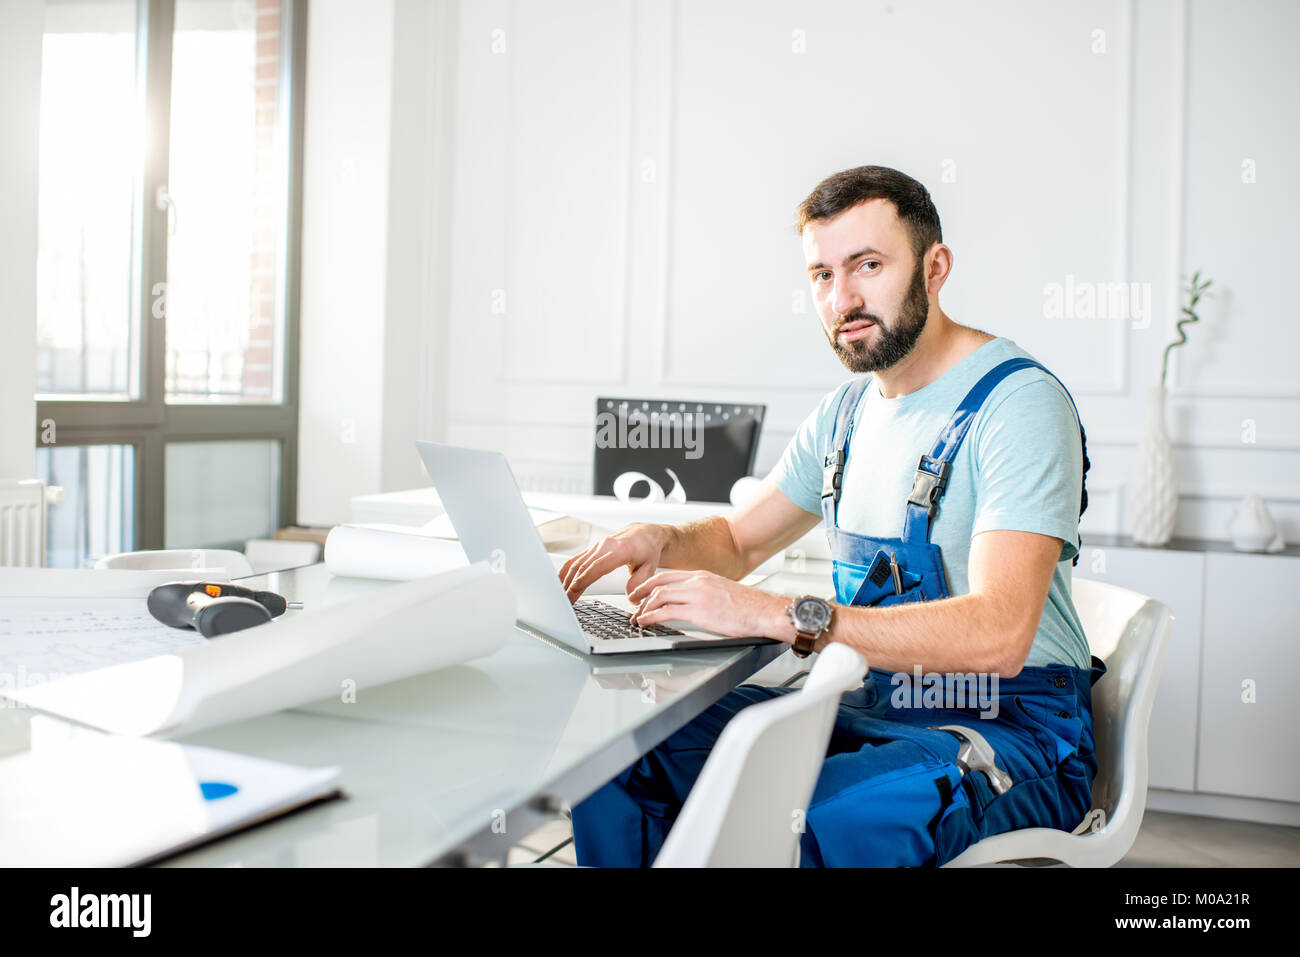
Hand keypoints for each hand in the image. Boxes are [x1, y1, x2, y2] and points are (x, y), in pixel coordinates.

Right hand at [559, 523, 669, 602]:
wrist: (646, 533)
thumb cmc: (648, 549)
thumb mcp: (650, 567)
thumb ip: (640, 582)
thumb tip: (631, 598)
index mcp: (620, 550)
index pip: (597, 566)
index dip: (583, 579)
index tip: (574, 591)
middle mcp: (606, 546)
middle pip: (582, 566)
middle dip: (570, 584)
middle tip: (564, 601)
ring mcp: (597, 546)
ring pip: (576, 562)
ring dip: (565, 579)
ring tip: (560, 595)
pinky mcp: (593, 548)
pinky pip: (576, 559)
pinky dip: (566, 570)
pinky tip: (560, 581)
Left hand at [627, 569, 795, 640]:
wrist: (765, 612)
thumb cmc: (749, 607)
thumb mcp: (722, 592)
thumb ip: (705, 593)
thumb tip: (692, 603)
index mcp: (703, 576)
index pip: (668, 575)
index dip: (650, 583)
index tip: (641, 591)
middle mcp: (698, 581)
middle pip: (659, 583)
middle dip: (641, 593)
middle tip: (631, 602)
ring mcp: (697, 595)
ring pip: (659, 596)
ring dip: (644, 608)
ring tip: (637, 617)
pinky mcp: (699, 611)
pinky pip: (666, 612)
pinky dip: (651, 617)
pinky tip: (646, 623)